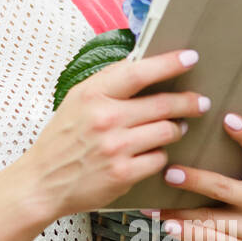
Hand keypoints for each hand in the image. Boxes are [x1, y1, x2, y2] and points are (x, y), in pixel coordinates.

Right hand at [20, 48, 209, 222]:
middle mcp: (105, 119)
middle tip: (200, 102)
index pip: (138, 72)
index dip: (168, 63)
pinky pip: (160, 159)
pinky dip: (159, 156)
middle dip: (188, 102)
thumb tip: (139, 63)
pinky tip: (149, 154)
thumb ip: (106, 83)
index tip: (190, 58)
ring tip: (172, 129)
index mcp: (92, 95)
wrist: (42, 182)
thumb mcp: (75, 102)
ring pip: (167, 131)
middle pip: (162, 104)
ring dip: (175, 130)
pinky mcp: (124, 174)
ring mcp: (116, 147)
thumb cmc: (61, 140)